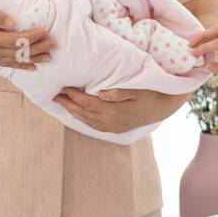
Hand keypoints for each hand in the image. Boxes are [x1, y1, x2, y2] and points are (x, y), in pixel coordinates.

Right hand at [0, 4, 55, 70]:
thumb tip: (14, 21)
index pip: (18, 40)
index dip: (34, 37)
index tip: (46, 31)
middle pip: (21, 52)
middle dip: (40, 48)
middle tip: (55, 45)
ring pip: (16, 60)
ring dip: (34, 59)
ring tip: (49, 58)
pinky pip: (7, 64)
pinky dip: (21, 66)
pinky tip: (32, 67)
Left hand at [52, 87, 185, 133]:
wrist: (162, 108)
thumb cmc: (149, 95)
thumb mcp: (136, 91)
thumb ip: (118, 93)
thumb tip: (101, 93)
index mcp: (114, 111)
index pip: (87, 103)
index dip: (74, 96)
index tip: (64, 88)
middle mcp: (110, 121)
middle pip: (84, 112)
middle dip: (68, 104)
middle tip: (55, 96)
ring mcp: (112, 127)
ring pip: (87, 120)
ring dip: (73, 112)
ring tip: (62, 104)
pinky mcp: (115, 129)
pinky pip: (94, 126)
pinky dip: (83, 120)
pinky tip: (78, 115)